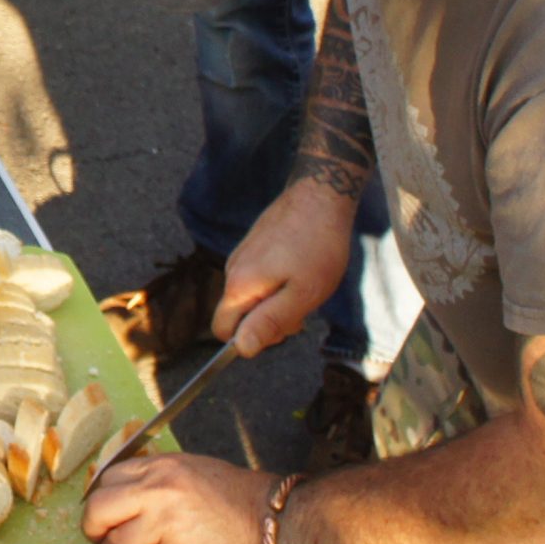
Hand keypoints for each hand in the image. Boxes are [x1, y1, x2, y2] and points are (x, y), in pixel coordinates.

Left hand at [80, 451, 278, 543]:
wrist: (280, 525)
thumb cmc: (243, 500)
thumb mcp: (196, 472)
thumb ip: (162, 480)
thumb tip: (131, 497)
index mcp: (163, 466)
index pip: (109, 477)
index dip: (99, 498)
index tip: (100, 513)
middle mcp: (158, 490)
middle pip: (100, 508)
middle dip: (92, 527)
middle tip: (96, 537)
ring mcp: (166, 524)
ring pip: (114, 542)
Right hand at [215, 178, 356, 356]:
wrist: (321, 194)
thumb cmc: (317, 247)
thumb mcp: (302, 295)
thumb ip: (269, 323)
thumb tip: (242, 349)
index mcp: (239, 286)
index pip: (223, 331)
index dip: (250, 338)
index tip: (283, 326)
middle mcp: (232, 269)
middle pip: (238, 314)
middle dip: (267, 319)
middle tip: (302, 303)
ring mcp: (242, 255)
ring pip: (250, 295)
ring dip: (275, 299)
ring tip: (306, 282)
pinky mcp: (254, 245)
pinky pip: (257, 277)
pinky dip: (278, 282)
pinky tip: (302, 267)